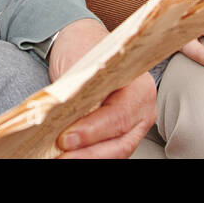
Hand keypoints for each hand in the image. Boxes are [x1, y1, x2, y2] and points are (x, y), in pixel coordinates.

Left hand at [47, 18, 156, 157]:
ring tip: (61, 159)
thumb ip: (76, 92)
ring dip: (87, 158)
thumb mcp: (78, 65)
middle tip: (61, 155)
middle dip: (89, 154)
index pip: (118, 116)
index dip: (92, 131)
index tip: (65, 138)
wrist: (82, 43)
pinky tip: (68, 156)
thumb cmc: (83, 49)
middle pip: (120, 142)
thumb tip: (61, 119)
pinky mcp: (120, 136)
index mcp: (138, 87)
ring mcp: (134, 126)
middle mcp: (142, 110)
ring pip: (115, 151)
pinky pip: (107, 152)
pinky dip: (88, 156)